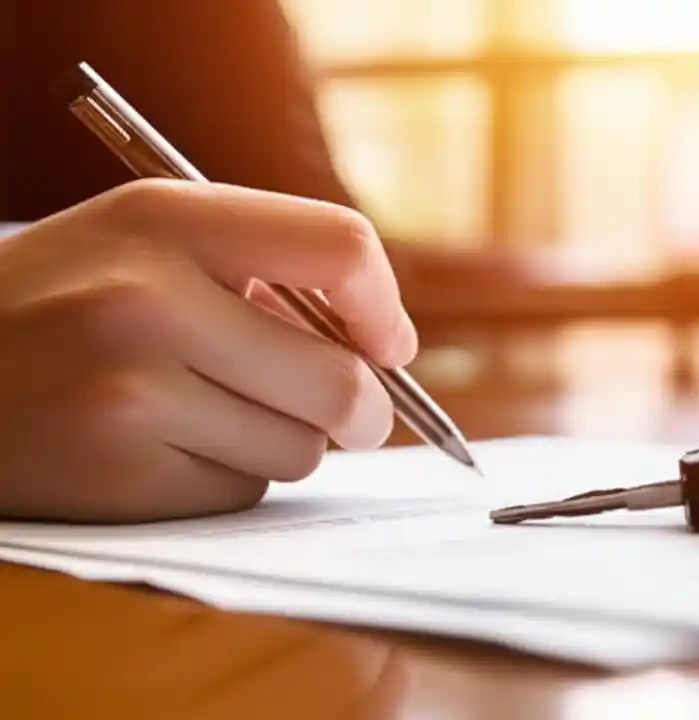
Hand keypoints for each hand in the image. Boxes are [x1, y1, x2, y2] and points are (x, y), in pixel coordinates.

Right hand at [0, 180, 416, 521]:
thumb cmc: (60, 303)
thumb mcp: (142, 239)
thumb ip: (260, 266)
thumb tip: (382, 344)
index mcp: (164, 217)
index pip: (341, 247)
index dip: (385, 307)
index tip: (389, 345)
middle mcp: (147, 299)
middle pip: (342, 381)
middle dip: (361, 410)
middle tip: (351, 415)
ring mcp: (129, 393)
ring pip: (299, 448)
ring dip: (282, 442)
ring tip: (208, 412)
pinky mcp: (118, 476)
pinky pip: (242, 492)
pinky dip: (227, 478)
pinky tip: (166, 449)